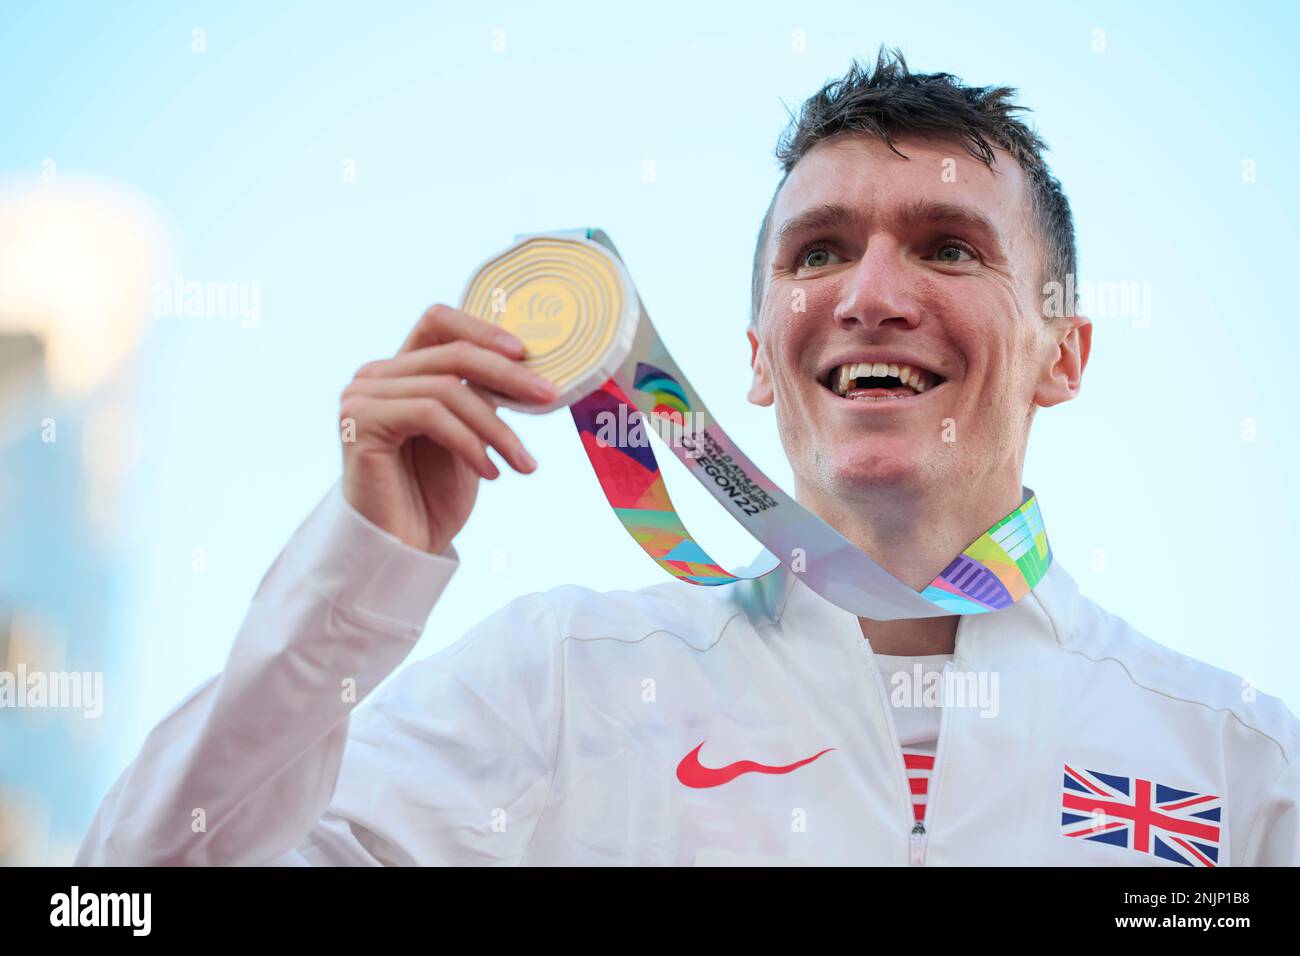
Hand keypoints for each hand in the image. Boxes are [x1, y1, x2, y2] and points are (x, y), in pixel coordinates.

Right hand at [339, 303, 556, 553]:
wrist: (401, 550)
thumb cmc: (433, 497)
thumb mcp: (470, 435)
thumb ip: (481, 396)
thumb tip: (525, 365)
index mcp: (399, 372)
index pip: (439, 322)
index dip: (482, 328)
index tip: (525, 353)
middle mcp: (374, 377)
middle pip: (452, 353)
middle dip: (509, 376)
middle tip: (549, 398)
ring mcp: (361, 397)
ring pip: (447, 389)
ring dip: (496, 428)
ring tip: (524, 463)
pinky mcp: (359, 424)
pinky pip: (429, 414)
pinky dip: (469, 442)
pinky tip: (490, 473)